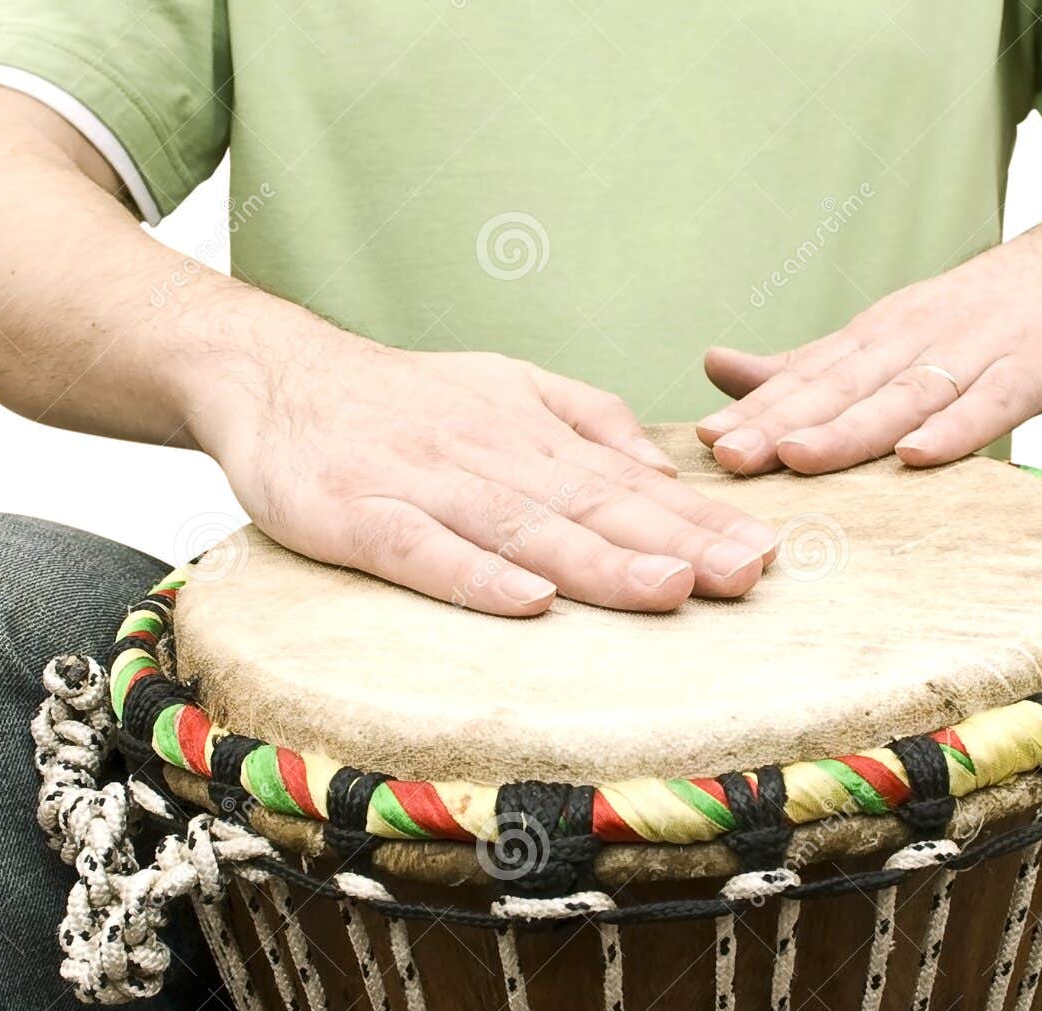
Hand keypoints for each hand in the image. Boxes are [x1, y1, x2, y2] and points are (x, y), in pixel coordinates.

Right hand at [198, 322, 773, 615]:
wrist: (276, 376)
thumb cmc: (404, 400)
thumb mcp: (506, 386)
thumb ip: (586, 421)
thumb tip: (663, 467)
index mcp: (530, 434)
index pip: (627, 486)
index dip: (697, 521)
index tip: (765, 553)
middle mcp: (490, 456)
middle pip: (591, 507)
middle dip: (675, 544)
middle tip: (746, 575)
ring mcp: (424, 485)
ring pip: (522, 528)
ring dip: (598, 562)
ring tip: (669, 588)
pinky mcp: (359, 515)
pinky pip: (423, 550)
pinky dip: (475, 576)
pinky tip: (528, 603)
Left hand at [696, 206, 1041, 473]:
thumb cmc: (973, 316)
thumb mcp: (882, 335)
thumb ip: (805, 365)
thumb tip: (715, 368)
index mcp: (875, 336)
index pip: (808, 375)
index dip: (758, 408)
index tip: (707, 440)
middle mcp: (916, 338)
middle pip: (843, 386)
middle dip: (783, 420)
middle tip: (731, 453)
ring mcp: (975, 351)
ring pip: (904, 394)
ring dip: (852, 427)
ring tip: (800, 454)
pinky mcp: (1034, 368)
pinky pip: (992, 401)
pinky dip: (956, 428)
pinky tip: (919, 455)